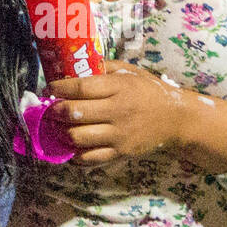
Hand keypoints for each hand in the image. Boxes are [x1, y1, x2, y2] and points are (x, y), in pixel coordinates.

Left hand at [47, 59, 184, 163]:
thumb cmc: (149, 91)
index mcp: (118, 87)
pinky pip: (90, 159)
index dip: (59, 88)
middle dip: (55, 111)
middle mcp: (117, 111)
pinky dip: (74, 155)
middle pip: (74, 113)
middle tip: (51, 109)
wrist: (175, 119)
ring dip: (61, 133)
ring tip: (58, 128)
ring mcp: (118, 135)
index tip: (50, 88)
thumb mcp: (130, 72)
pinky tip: (71, 147)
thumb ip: (104, 67)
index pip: (80, 88)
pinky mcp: (120, 153)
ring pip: (77, 138)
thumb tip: (74, 67)